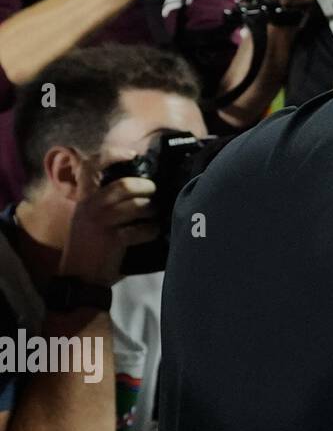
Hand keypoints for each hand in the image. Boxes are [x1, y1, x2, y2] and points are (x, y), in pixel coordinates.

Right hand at [58, 149, 158, 286]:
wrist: (79, 276)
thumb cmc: (89, 244)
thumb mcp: (88, 216)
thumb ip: (104, 199)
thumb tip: (137, 182)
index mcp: (83, 198)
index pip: (89, 165)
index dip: (111, 154)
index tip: (132, 154)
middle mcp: (90, 206)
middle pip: (124, 185)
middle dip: (146, 186)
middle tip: (153, 192)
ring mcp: (101, 223)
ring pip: (137, 205)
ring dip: (152, 208)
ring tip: (155, 212)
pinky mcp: (113, 240)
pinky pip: (142, 229)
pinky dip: (152, 230)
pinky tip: (153, 231)